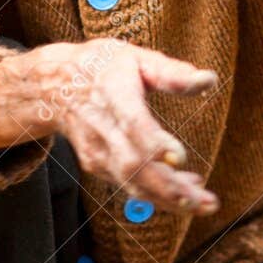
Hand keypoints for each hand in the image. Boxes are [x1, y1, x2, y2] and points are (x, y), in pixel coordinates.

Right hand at [0, 41, 219, 214]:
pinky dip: (159, 194)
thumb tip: (209, 79)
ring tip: (204, 204)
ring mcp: (97, 152)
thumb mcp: (137, 59)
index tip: (180, 158)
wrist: (54, 87)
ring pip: (132, 183)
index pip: (132, 124)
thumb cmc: (103, 68)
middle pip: (133, 166)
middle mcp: (102, 129)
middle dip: (170, 188)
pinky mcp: (97, 166)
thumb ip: (172, 73)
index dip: (153, 144)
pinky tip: (187, 190)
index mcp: (114, 95)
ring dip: (169, 199)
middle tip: (205, 202)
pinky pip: (130, 185)